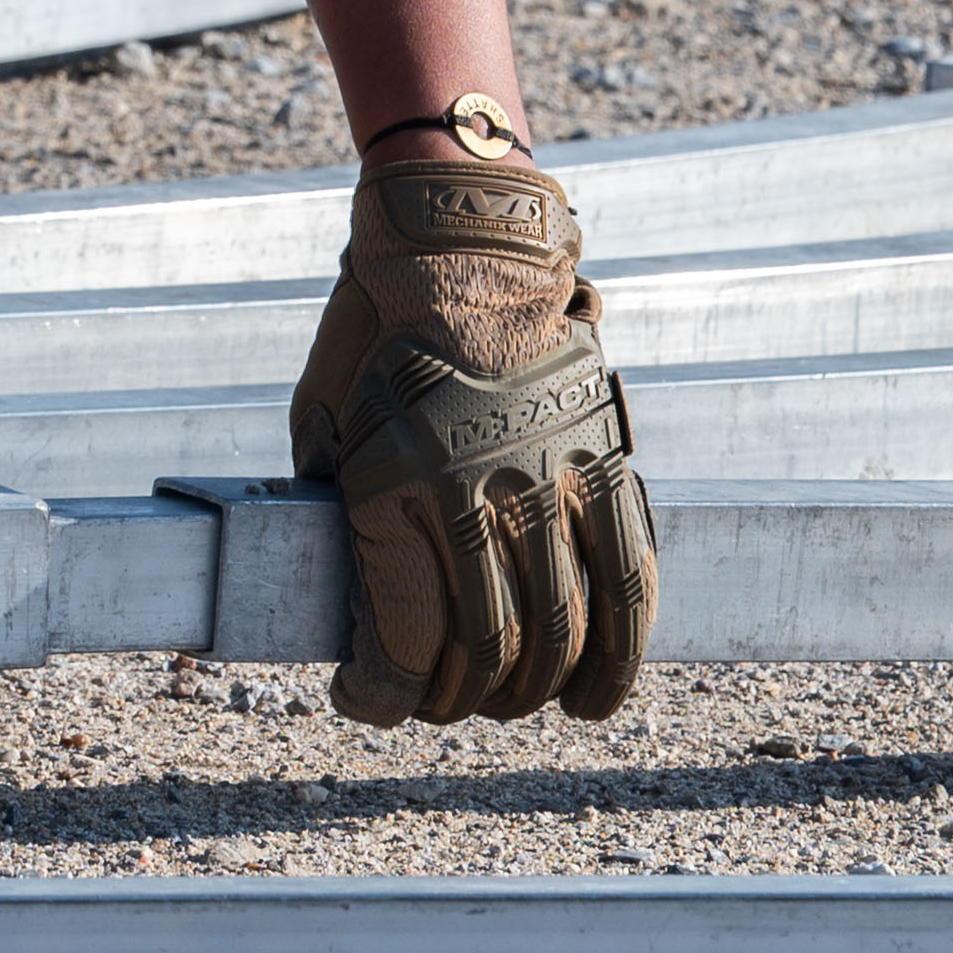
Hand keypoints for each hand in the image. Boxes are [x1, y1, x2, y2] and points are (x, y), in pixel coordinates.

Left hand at [289, 159, 655, 724]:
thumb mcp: (325, 430)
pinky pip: (628, 580)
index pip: (400, 644)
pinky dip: (618, 656)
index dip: (378, 697)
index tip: (361, 701)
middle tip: (434, 698)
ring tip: (510, 703)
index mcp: (398, 489)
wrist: (457, 249)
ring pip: (560, 633)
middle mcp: (480, 496)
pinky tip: (594, 697)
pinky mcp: (602, 465)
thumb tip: (355, 606)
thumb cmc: (371, 340)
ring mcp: (551, 482)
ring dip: (531, 690)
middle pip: (485, 654)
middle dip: (453, 699)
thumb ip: (342, 520)